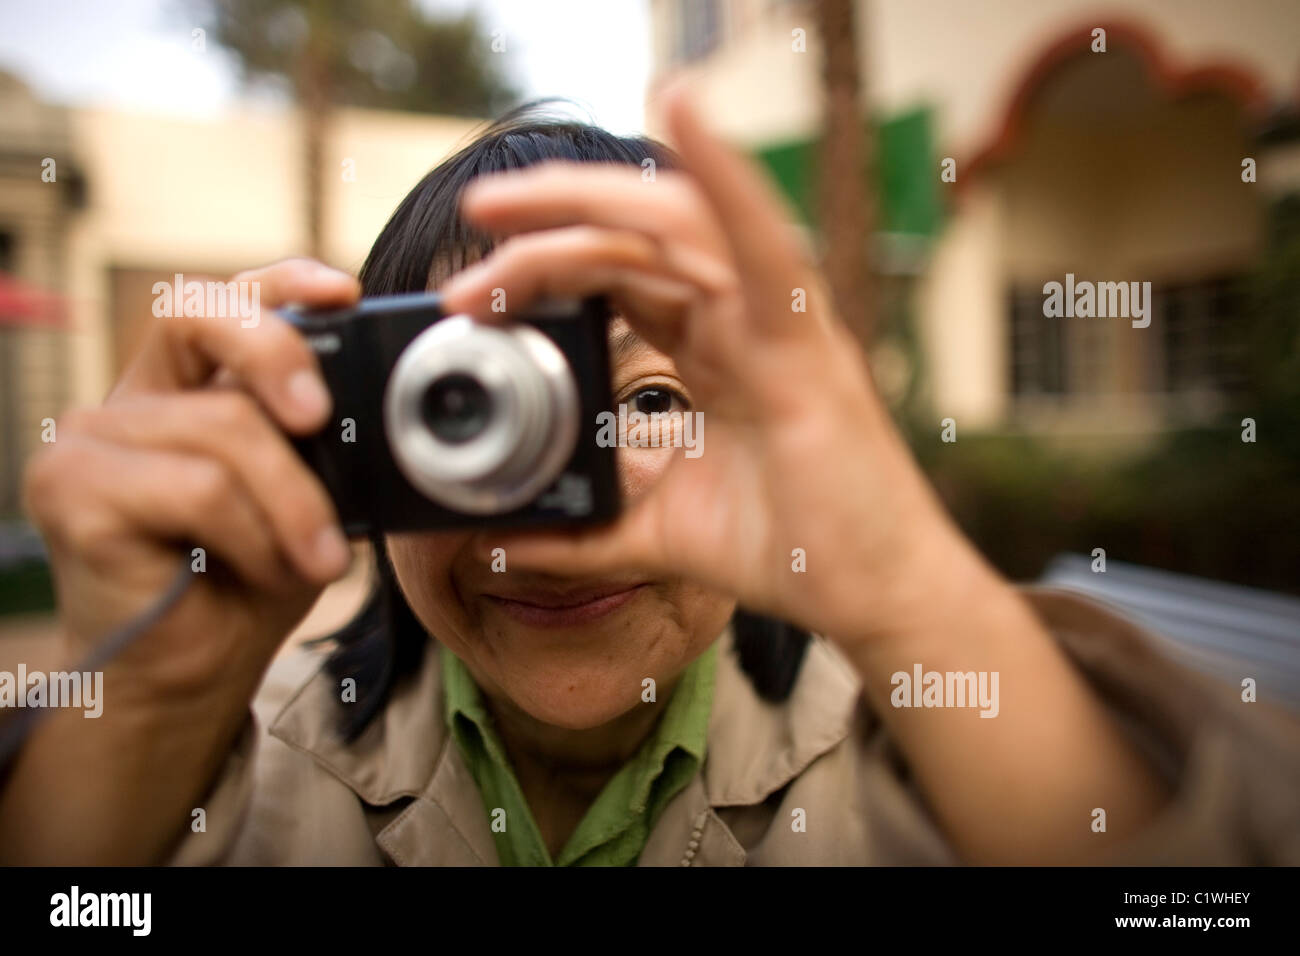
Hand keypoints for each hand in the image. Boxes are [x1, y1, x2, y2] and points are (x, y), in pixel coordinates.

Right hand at [3, 258, 356, 862]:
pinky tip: (262, 571)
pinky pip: (199, 486)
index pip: (222, 300)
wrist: (190, 678)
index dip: (281, 280)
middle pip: (203, 321)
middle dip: (280, 356)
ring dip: (293, 503)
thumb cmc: (247, 583)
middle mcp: (131, 400)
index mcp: (184, 388)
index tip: (346, 293)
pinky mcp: (71, 488)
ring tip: (313, 558)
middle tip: (319, 418)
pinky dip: (254, 533)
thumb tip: (387, 399)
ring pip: (224, 427)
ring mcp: (90, 439)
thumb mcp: (308, 495)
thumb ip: (321, 439)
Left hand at [440, 88, 966, 638]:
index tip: (472, 292)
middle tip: (475, 217)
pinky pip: (762, 241)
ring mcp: (773, 320)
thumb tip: (504, 544)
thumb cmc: (788, 551)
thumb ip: (582, 532)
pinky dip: (726, 173)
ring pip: (677, 223)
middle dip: (548, 223)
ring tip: (502, 205)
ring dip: (587, 201)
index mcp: (710, 345)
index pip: (617, 274)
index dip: (544, 267)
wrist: (868, 594)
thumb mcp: (653, 534)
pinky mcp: (803, 341)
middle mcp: (740, 316)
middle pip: (635, 234)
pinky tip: (682, 108)